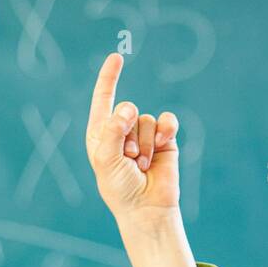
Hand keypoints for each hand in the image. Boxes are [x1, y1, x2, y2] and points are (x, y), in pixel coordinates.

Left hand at [85, 53, 179, 220]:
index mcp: (100, 134)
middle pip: (128, 109)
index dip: (108, 79)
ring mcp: (144, 135)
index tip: (116, 58)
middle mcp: (122, 131)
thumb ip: (113, 130)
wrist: (146, 208)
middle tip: (128, 161)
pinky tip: (163, 146)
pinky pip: (167, 121)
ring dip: (145, 144)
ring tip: (142, 165)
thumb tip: (129, 107)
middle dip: (129, 135)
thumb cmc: (119, 188)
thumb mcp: (106, 159)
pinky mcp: (165, 139)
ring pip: (147, 119)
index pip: (103, 101)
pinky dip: (166, 132)